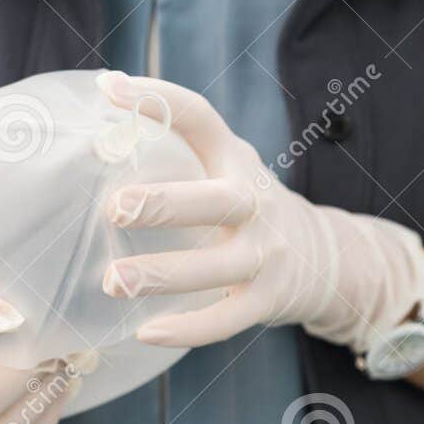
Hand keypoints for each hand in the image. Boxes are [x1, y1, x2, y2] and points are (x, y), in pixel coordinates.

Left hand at [95, 72, 423, 351]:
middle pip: (219, 201)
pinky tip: (146, 333)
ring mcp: (266, 255)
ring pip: (219, 267)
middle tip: (115, 209)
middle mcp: (256, 204)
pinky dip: (189, 329)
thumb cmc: (246, 205)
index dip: (161, 102)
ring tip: (114, 281)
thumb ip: (177, 141)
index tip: (110, 91)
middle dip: (167, 204)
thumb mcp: (225, 165)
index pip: (203, 120)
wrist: (322, 257)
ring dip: (166, 274)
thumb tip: (101, 91)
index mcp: (236, 161)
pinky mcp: (267, 300)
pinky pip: (227, 319)